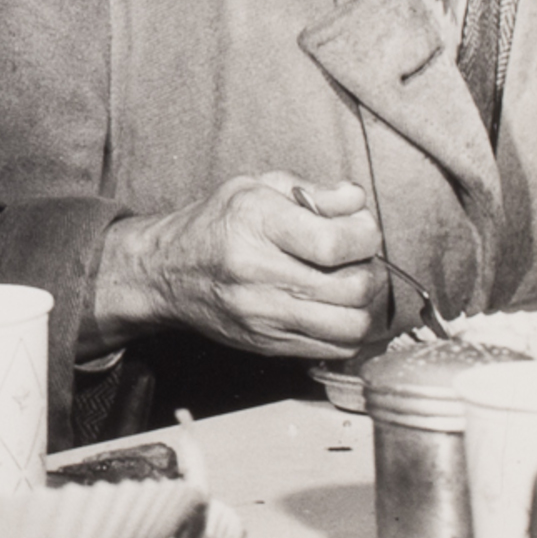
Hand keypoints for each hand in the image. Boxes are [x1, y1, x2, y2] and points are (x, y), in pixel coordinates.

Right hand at [90, 172, 383, 358]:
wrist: (166, 272)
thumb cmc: (215, 225)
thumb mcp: (255, 188)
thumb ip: (311, 191)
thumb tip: (356, 201)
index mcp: (255, 224)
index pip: (335, 244)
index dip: (364, 236)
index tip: (359, 230)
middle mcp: (257, 273)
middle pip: (351, 287)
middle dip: (370, 270)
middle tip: (358, 259)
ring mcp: (262, 315)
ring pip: (350, 326)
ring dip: (365, 305)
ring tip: (351, 285)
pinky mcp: (267, 344)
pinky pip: (334, 349)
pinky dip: (349, 331)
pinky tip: (336, 309)